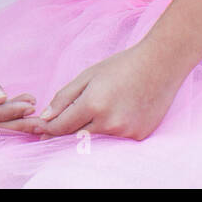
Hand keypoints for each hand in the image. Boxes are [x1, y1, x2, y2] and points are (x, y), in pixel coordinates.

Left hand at [31, 41, 183, 141]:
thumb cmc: (124, 64)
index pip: (60, 126)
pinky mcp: (138, 135)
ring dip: (93, 129)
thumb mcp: (89, 74)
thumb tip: (46, 118)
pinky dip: (114, 129)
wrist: (162, 63)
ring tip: (105, 106)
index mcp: (93, 104)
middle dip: (68, 129)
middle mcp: (108, 122)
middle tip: (70, 118)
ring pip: (96, 138)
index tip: (39, 128)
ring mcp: (125, 131)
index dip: (48, 128)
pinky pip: (116, 138)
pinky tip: (123, 111)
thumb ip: (64, 97)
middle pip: (75, 136)